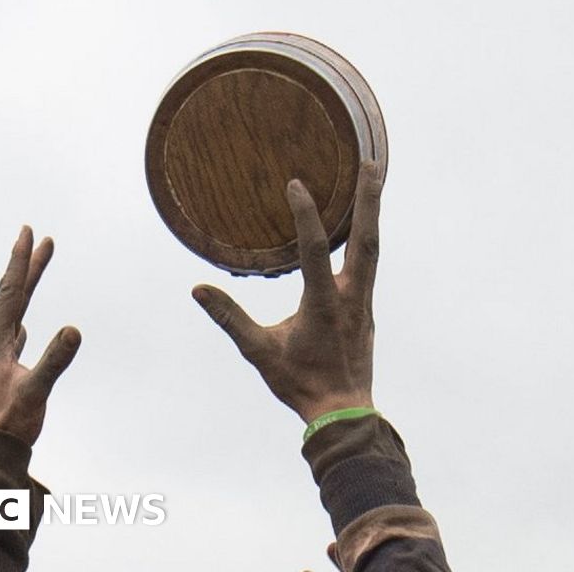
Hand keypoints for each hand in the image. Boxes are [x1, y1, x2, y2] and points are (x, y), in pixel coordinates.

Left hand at [0, 226, 80, 444]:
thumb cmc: (8, 424)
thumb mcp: (35, 391)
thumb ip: (54, 360)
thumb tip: (74, 329)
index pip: (12, 292)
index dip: (23, 261)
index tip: (30, 232)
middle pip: (11, 296)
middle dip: (27, 267)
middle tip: (39, 238)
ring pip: (11, 314)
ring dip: (24, 291)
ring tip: (34, 274)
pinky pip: (10, 337)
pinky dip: (18, 322)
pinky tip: (22, 329)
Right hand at [193, 162, 384, 422]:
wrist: (342, 411)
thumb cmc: (299, 384)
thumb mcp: (259, 352)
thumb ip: (230, 319)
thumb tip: (198, 291)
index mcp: (323, 305)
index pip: (315, 251)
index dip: (306, 216)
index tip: (297, 184)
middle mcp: (351, 298)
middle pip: (365, 241)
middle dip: (369, 201)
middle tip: (372, 164)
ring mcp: (364, 302)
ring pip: (373, 249)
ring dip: (373, 213)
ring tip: (375, 179)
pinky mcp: (366, 308)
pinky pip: (370, 264)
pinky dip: (367, 238)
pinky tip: (363, 225)